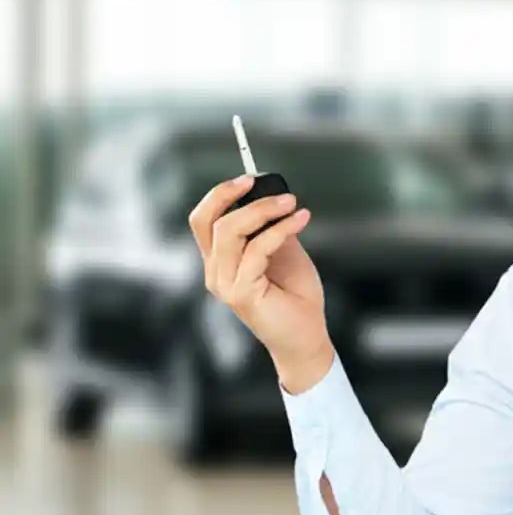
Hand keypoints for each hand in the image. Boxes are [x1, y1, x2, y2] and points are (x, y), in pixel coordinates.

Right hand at [188, 175, 333, 390]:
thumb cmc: (296, 297)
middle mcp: (216, 271)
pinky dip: (280, 230)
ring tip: (293, 205)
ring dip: (264, 211)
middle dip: (235, 195)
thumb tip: (274, 197)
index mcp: (221, 260)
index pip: (203, 220)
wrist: (307, 336)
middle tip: (268, 186)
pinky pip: (256, 250)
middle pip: (208, 220)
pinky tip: (300, 220)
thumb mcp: (284, 252)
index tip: (248, 177)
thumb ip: (272, 228)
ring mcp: (225, 284)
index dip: (219, 194)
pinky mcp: (241, 294)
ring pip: (230, 231)